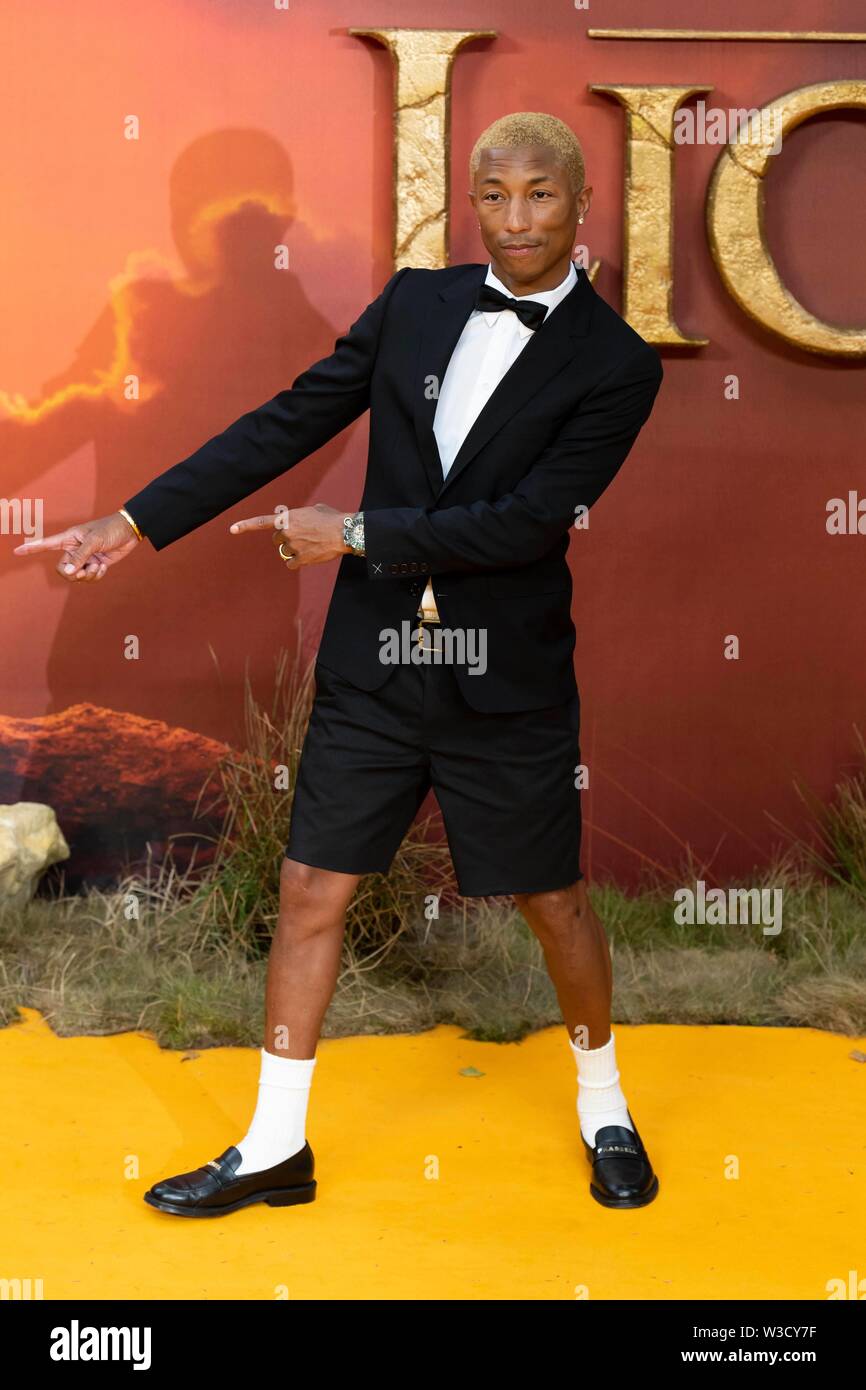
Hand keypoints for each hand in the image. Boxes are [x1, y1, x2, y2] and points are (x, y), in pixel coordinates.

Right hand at [12, 510, 141, 580]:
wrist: (130, 532)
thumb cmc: (110, 530)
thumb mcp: (94, 541)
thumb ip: (80, 557)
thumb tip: (68, 572)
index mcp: (69, 539)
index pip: (46, 544)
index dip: (31, 548)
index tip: (16, 552)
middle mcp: (74, 549)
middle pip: (63, 569)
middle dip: (73, 574)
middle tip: (83, 571)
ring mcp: (84, 558)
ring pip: (77, 576)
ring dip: (88, 575)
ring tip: (98, 565)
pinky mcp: (95, 565)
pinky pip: (89, 578)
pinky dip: (96, 575)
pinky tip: (104, 566)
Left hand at [229, 503, 348, 569]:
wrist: (344, 532)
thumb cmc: (332, 518)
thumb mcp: (313, 509)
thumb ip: (297, 514)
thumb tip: (286, 514)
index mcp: (288, 518)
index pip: (261, 522)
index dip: (245, 526)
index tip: (232, 529)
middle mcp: (286, 532)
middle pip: (277, 540)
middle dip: (286, 539)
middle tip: (303, 536)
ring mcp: (293, 546)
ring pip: (286, 552)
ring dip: (295, 550)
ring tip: (311, 545)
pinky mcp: (300, 559)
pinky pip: (291, 564)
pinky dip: (297, 562)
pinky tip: (308, 557)